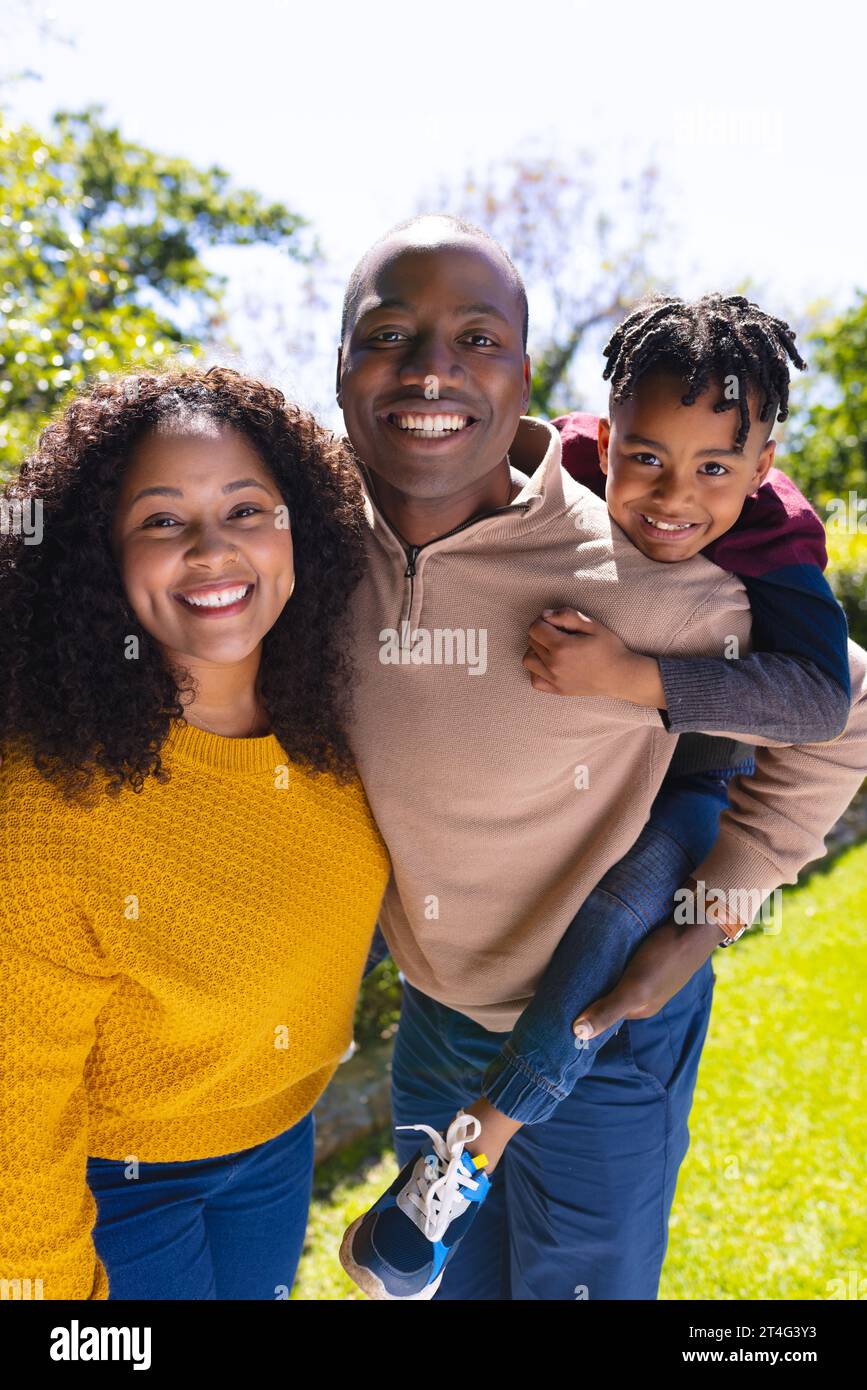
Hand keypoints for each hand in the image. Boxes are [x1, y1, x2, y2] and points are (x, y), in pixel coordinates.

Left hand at [522, 608, 662, 702]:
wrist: (620, 675)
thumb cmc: (609, 647)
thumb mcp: (592, 624)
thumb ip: (566, 615)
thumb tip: (544, 615)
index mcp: (561, 647)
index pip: (534, 628)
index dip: (543, 621)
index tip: (556, 623)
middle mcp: (554, 665)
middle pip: (531, 642)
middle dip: (541, 633)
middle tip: (559, 634)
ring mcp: (554, 680)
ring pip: (528, 660)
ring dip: (536, 651)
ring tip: (552, 648)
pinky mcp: (557, 690)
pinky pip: (534, 679)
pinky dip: (537, 670)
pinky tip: (550, 664)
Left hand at [571, 914, 727, 1041]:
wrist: (696, 921)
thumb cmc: (666, 958)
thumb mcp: (635, 989)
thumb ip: (608, 1010)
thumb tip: (578, 1034)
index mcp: (640, 1008)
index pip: (604, 1015)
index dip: (582, 1010)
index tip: (557, 1004)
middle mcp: (642, 992)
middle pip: (606, 994)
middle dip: (586, 989)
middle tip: (558, 978)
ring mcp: (645, 971)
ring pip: (613, 975)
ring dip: (596, 969)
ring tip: (570, 959)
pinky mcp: (646, 950)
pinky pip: (620, 957)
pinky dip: (607, 953)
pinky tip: (594, 943)